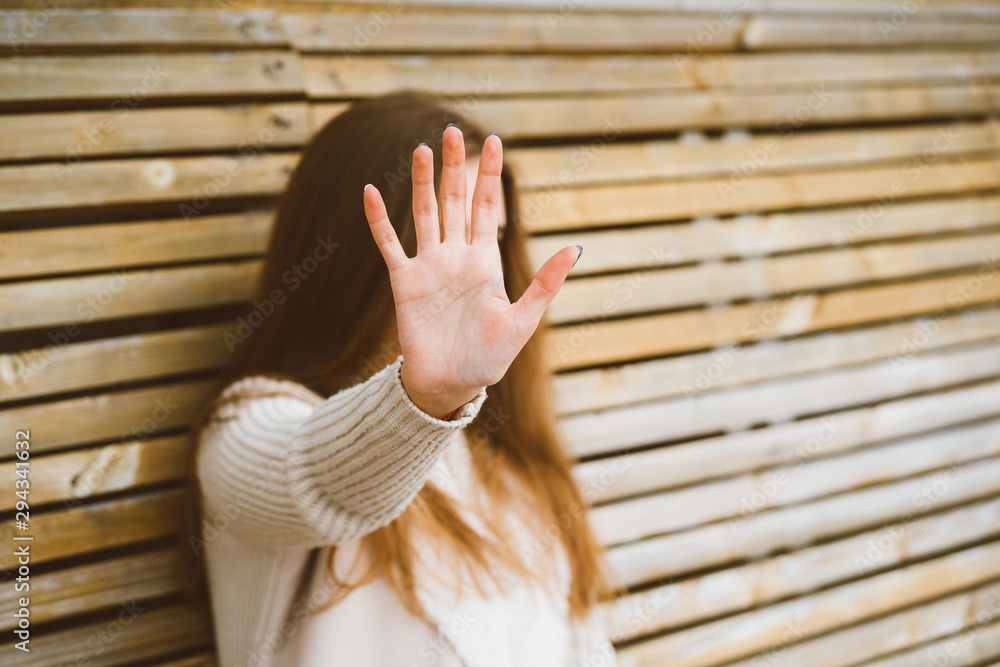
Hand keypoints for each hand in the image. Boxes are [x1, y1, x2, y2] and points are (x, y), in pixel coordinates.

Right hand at [362, 127, 581, 418]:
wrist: (450, 384)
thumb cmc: (489, 358)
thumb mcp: (523, 321)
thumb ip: (545, 283)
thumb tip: (575, 248)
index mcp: (487, 262)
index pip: (490, 208)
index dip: (491, 175)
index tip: (494, 141)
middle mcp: (457, 257)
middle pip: (456, 200)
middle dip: (456, 166)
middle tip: (453, 129)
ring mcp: (429, 266)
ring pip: (425, 213)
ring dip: (421, 182)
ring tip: (420, 149)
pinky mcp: (404, 282)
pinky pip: (389, 244)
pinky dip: (379, 220)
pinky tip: (370, 192)